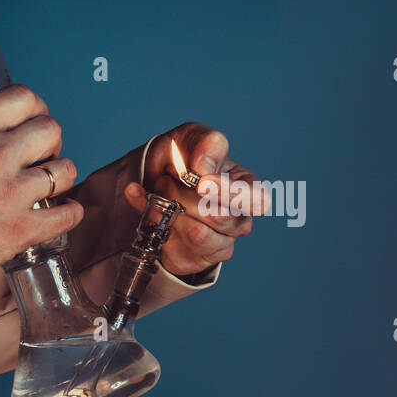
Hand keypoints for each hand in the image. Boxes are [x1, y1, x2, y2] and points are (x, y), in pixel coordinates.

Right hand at [0, 84, 81, 271]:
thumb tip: (4, 130)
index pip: (24, 98)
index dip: (35, 109)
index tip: (33, 121)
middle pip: (51, 130)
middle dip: (49, 143)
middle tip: (39, 157)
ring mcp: (12, 193)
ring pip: (65, 170)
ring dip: (60, 176)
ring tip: (48, 185)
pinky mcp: (21, 228)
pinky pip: (68, 213)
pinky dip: (69, 213)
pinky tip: (61, 211)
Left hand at [125, 122, 263, 276]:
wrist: (155, 178)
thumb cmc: (185, 158)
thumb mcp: (196, 138)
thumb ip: (207, 145)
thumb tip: (204, 168)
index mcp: (249, 191)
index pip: (255, 201)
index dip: (228, 193)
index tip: (201, 182)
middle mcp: (238, 222)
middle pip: (219, 217)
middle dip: (186, 195)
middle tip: (168, 178)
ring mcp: (216, 245)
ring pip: (195, 234)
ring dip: (169, 207)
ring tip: (160, 188)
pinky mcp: (190, 259)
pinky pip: (170, 242)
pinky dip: (148, 215)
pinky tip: (141, 197)